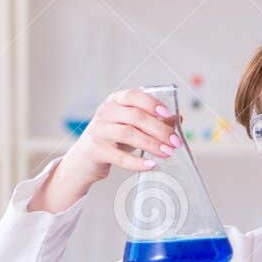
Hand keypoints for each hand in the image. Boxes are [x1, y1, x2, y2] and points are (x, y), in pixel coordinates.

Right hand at [30, 87, 183, 212]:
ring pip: (129, 134)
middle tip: (175, 142)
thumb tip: (178, 119)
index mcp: (115, 101)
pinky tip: (151, 165)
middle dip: (159, 129)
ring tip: (167, 153)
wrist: (84, 160)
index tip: (168, 114)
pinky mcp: (96, 151)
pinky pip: (120, 157)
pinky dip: (137, 162)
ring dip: (152, 144)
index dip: (152, 103)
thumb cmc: (111, 139)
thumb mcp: (131, 126)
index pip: (134, 96)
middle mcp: (105, 113)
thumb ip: (153, 120)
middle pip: (135, 117)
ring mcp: (99, 131)